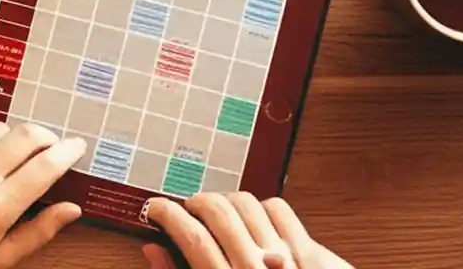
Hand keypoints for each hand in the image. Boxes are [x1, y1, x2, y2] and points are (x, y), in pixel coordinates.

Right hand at [144, 194, 351, 268]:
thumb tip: (153, 250)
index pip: (190, 235)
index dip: (166, 213)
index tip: (156, 208)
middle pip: (216, 210)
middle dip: (195, 201)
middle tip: (187, 208)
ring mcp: (284, 260)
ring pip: (246, 203)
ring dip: (226, 201)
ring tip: (220, 212)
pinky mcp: (309, 254)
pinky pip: (279, 210)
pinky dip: (262, 208)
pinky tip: (254, 220)